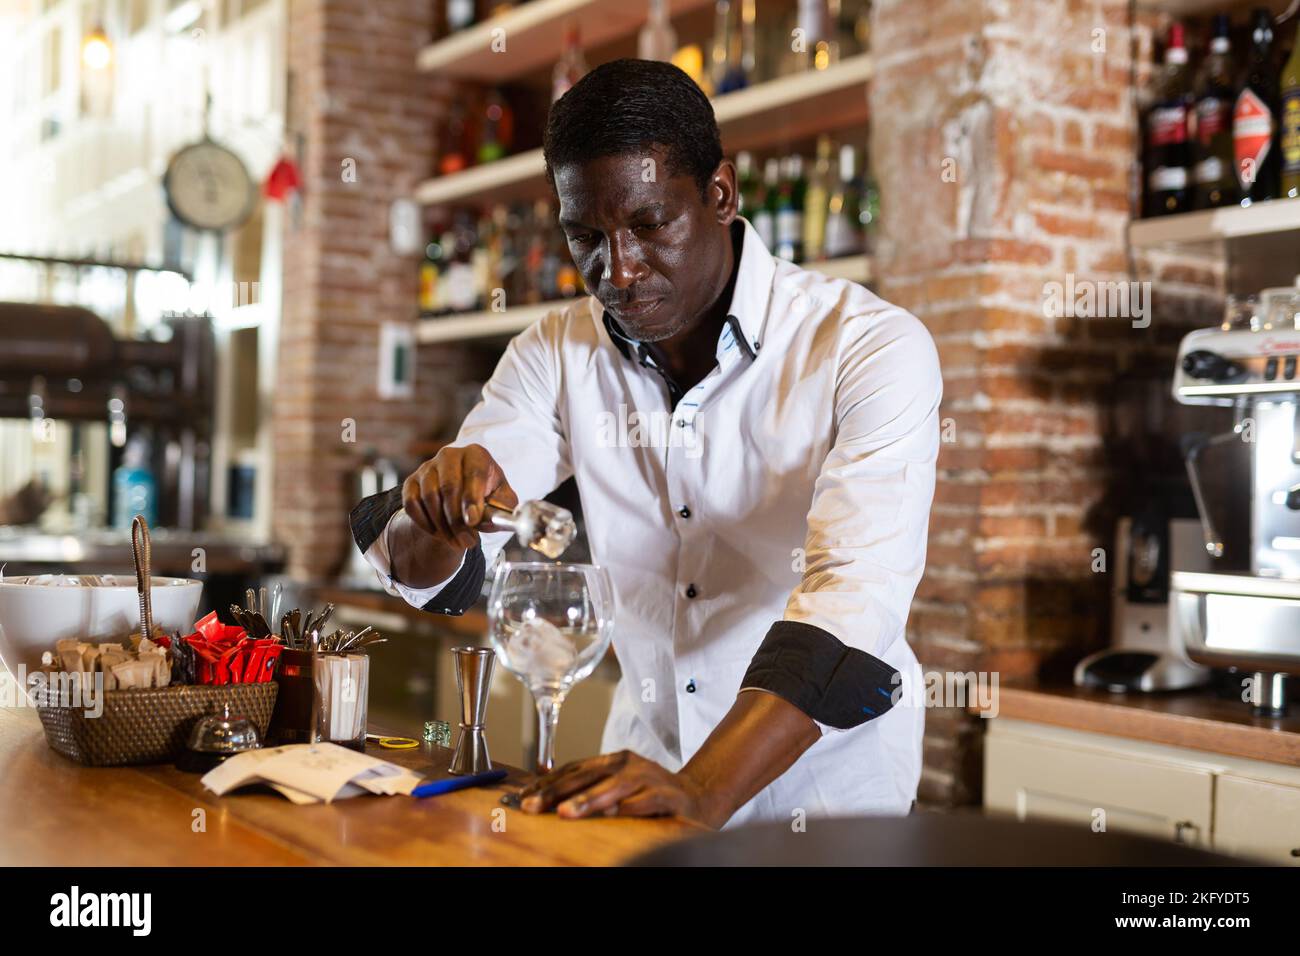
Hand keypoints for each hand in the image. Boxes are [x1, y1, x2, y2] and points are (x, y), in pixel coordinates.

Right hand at [401, 443, 517, 551]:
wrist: (462, 497)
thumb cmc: (487, 496)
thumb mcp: (502, 501)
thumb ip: (500, 508)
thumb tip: (487, 519)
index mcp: (476, 455)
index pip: (473, 473)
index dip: (472, 498)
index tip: (473, 520)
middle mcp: (449, 455)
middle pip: (449, 486)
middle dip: (457, 519)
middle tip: (467, 541)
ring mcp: (428, 467)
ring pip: (429, 496)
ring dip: (442, 525)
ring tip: (457, 542)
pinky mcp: (411, 481)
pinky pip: (411, 503)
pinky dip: (424, 522)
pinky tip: (439, 533)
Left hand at [516, 751, 728, 828]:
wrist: (698, 797)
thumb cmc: (650, 795)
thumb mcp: (618, 787)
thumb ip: (590, 788)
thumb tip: (547, 796)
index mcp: (614, 760)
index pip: (575, 768)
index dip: (549, 781)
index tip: (524, 797)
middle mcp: (629, 764)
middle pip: (588, 775)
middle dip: (558, 791)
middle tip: (534, 805)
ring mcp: (650, 777)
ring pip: (614, 786)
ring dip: (588, 799)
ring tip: (566, 813)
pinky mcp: (668, 795)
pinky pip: (645, 801)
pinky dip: (628, 807)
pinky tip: (610, 815)